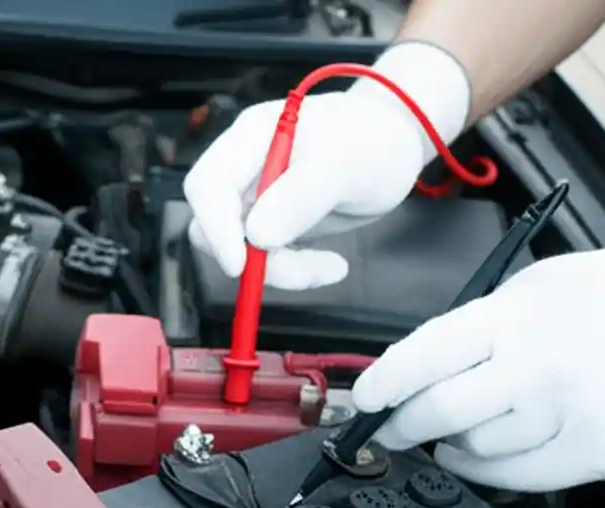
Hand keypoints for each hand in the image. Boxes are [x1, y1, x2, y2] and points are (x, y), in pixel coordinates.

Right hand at [182, 42, 469, 289]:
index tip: (240, 265)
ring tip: (331, 267)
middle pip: (215, 223)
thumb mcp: (345, 163)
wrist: (395, 144)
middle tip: (301, 271)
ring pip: (241, 248)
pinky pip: (267, 259)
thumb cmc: (372, 139)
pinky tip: (331, 265)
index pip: (208, 184)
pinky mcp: (274, 223)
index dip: (215, 227)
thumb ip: (301, 196)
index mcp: (251, 138)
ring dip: (283, 269)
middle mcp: (245, 168)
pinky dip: (297, 270)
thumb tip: (256, 236)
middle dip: (253, 257)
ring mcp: (258, 197)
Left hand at [351, 206, 604, 491]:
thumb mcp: (528, 289)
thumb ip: (475, 330)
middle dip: (404, 426)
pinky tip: (488, 454)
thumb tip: (416, 370)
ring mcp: (569, 411)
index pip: (427, 353)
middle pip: (443, 412)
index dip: (385, 382)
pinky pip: (523, 477)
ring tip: (457, 432)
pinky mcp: (599, 449)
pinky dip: (494, 472)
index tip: (364, 402)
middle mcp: (538, 364)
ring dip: (455, 446)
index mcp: (513, 316)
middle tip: (390, 429)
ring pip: (478, 449)